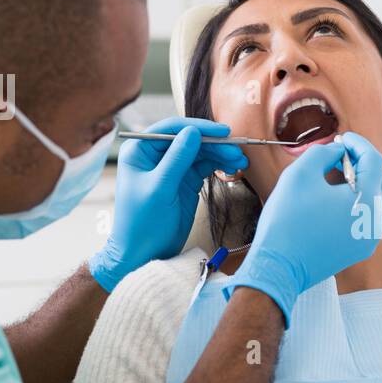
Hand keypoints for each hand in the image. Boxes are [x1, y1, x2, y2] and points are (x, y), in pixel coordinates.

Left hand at [88, 118, 248, 291]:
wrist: (144, 254)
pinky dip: (219, 166)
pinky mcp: (185, 181)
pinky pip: (204, 167)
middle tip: (238, 151)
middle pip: (190, 139)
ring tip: (241, 162)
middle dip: (215, 144)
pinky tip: (233, 168)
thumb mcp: (159, 189)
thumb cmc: (142, 223)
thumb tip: (193, 132)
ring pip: (200, 152)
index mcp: (140, 150)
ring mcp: (171, 168)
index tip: (223, 132)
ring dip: (221, 155)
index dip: (199, 128)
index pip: (172, 129)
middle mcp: (155, 155)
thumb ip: (176, 159)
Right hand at [223, 132, 381, 325]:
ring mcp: (369, 238)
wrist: (279, 266)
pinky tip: (334, 202)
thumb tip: (338, 151)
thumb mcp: (300, 174)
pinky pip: (367, 219)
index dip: (358, 143)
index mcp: (366, 199)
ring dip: (362, 184)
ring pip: (377, 201)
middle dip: (364, 163)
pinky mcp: (360, 249)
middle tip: (340, 156)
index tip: (342, 138)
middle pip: (381, 180)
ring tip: (336, 178)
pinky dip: (357, 204)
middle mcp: (375, 220)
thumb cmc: (287, 220)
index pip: (373, 160)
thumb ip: (324, 153)